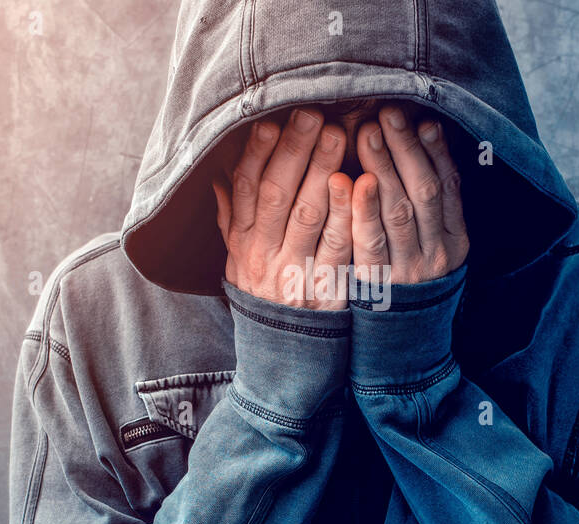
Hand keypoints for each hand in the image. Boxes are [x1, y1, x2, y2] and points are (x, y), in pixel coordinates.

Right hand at [211, 107, 353, 309]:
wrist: (283, 355)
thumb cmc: (266, 294)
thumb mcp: (239, 259)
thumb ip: (231, 216)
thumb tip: (218, 173)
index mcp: (242, 241)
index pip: (245, 189)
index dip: (256, 154)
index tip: (269, 120)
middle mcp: (263, 255)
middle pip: (276, 194)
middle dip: (294, 150)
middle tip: (312, 114)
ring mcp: (294, 272)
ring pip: (307, 214)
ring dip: (322, 171)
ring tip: (339, 134)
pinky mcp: (326, 289)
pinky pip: (338, 246)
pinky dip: (348, 213)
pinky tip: (359, 184)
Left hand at [352, 104, 468, 284]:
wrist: (403, 345)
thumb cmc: (412, 282)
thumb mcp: (432, 248)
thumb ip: (430, 209)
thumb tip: (421, 145)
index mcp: (456, 240)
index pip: (450, 187)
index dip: (436, 152)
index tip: (421, 120)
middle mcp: (438, 253)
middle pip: (425, 192)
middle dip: (406, 150)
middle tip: (388, 114)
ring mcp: (409, 269)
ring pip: (400, 210)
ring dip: (384, 168)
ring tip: (368, 133)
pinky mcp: (378, 284)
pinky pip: (370, 242)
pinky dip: (360, 209)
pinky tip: (350, 180)